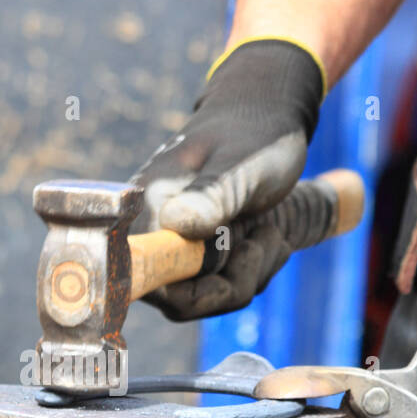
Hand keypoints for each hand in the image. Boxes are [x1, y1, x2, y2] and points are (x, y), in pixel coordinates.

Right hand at [131, 38, 324, 319]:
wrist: (270, 119)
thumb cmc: (256, 134)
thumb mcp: (242, 165)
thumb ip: (211, 195)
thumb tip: (175, 226)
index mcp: (151, 207)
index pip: (145, 277)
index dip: (187, 286)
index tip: (228, 257)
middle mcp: (155, 234)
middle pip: (180, 299)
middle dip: (232, 282)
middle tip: (264, 237)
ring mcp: (178, 248)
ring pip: (207, 297)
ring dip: (251, 273)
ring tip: (269, 229)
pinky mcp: (200, 256)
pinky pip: (223, 289)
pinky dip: (254, 270)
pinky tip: (267, 235)